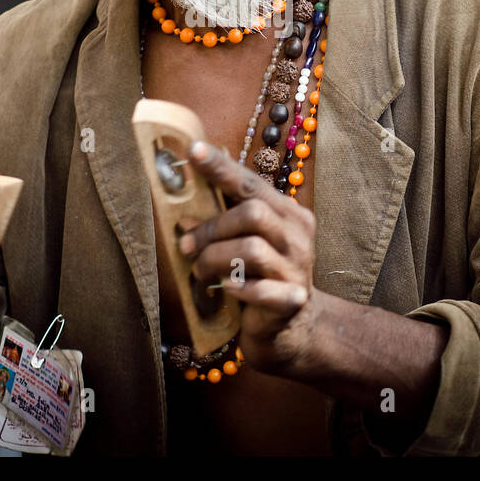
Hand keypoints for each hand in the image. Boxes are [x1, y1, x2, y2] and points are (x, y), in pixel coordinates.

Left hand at [179, 140, 319, 372]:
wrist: (294, 330)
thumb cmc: (261, 278)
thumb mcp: (245, 244)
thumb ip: (223, 223)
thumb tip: (182, 211)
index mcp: (287, 214)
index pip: (251, 183)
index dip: (221, 167)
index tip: (193, 150)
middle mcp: (297, 236)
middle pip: (253, 213)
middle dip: (211, 227)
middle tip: (187, 246)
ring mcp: (297, 268)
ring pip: (251, 248)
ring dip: (215, 259)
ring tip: (201, 273)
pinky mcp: (291, 300)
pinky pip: (260, 290)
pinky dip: (237, 289)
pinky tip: (227, 290)